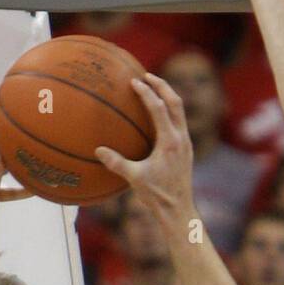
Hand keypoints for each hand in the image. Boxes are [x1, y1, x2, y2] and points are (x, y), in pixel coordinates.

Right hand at [95, 73, 195, 222]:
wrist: (179, 209)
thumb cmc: (157, 195)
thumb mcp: (135, 179)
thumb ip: (117, 163)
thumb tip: (98, 151)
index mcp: (170, 142)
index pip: (159, 108)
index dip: (146, 92)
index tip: (134, 81)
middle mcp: (181, 138)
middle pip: (175, 102)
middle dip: (162, 85)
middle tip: (146, 75)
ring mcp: (186, 143)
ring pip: (180, 111)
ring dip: (167, 96)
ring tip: (153, 88)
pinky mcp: (186, 149)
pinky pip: (178, 122)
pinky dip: (169, 111)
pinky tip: (157, 114)